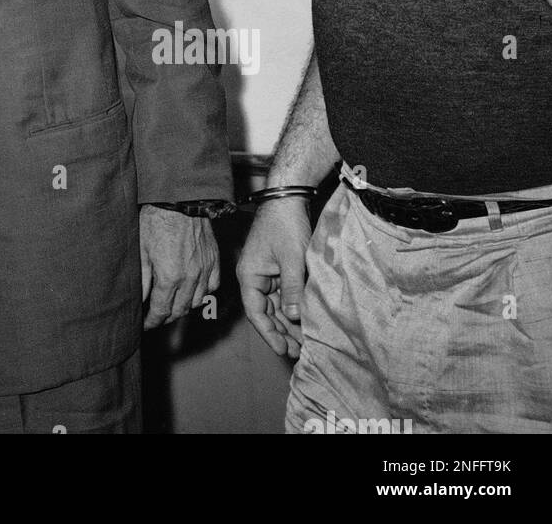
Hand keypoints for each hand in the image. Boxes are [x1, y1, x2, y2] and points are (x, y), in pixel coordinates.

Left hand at [139, 206, 219, 329]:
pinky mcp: (214, 260)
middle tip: (156, 316)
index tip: (145, 325)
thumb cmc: (156, 220)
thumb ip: (141, 279)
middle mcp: (190, 278)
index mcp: (169, 277)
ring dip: (184, 307)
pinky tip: (193, 289)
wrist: (180, 199)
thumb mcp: (140, 249)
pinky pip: (212, 287)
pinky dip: (203, 293)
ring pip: (196, 302)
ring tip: (172, 303)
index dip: (151, 321)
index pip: (160, 311)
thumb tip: (138, 300)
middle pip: (179, 310)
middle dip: (166, 317)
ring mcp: (205, 270)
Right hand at [236, 198, 311, 358]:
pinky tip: (302, 320)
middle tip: (298, 352)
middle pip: (264, 311)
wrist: (287, 198)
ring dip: (286, 323)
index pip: (256, 311)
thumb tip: (293, 318)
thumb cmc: (285, 225)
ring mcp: (264, 273)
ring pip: (273, 305)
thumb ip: (292, 290)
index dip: (269, 332)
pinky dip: (290, 308)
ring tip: (302, 342)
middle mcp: (254, 276)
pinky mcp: (275, 269)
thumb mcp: (292, 259)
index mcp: (250, 275)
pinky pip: (281, 295)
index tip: (283, 349)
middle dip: (280, 332)